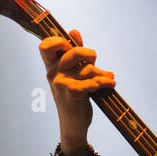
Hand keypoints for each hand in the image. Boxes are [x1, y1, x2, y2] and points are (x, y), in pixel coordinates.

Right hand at [38, 29, 115, 149]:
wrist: (73, 124)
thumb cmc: (73, 96)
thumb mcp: (71, 74)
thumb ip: (74, 53)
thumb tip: (74, 31)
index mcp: (51, 67)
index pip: (45, 46)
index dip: (58, 40)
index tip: (69, 45)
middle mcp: (53, 74)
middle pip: (74, 52)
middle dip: (89, 54)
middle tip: (94, 60)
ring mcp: (62, 84)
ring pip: (89, 69)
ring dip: (102, 73)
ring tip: (108, 77)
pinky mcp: (74, 93)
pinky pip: (94, 81)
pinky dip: (105, 82)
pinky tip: (111, 83)